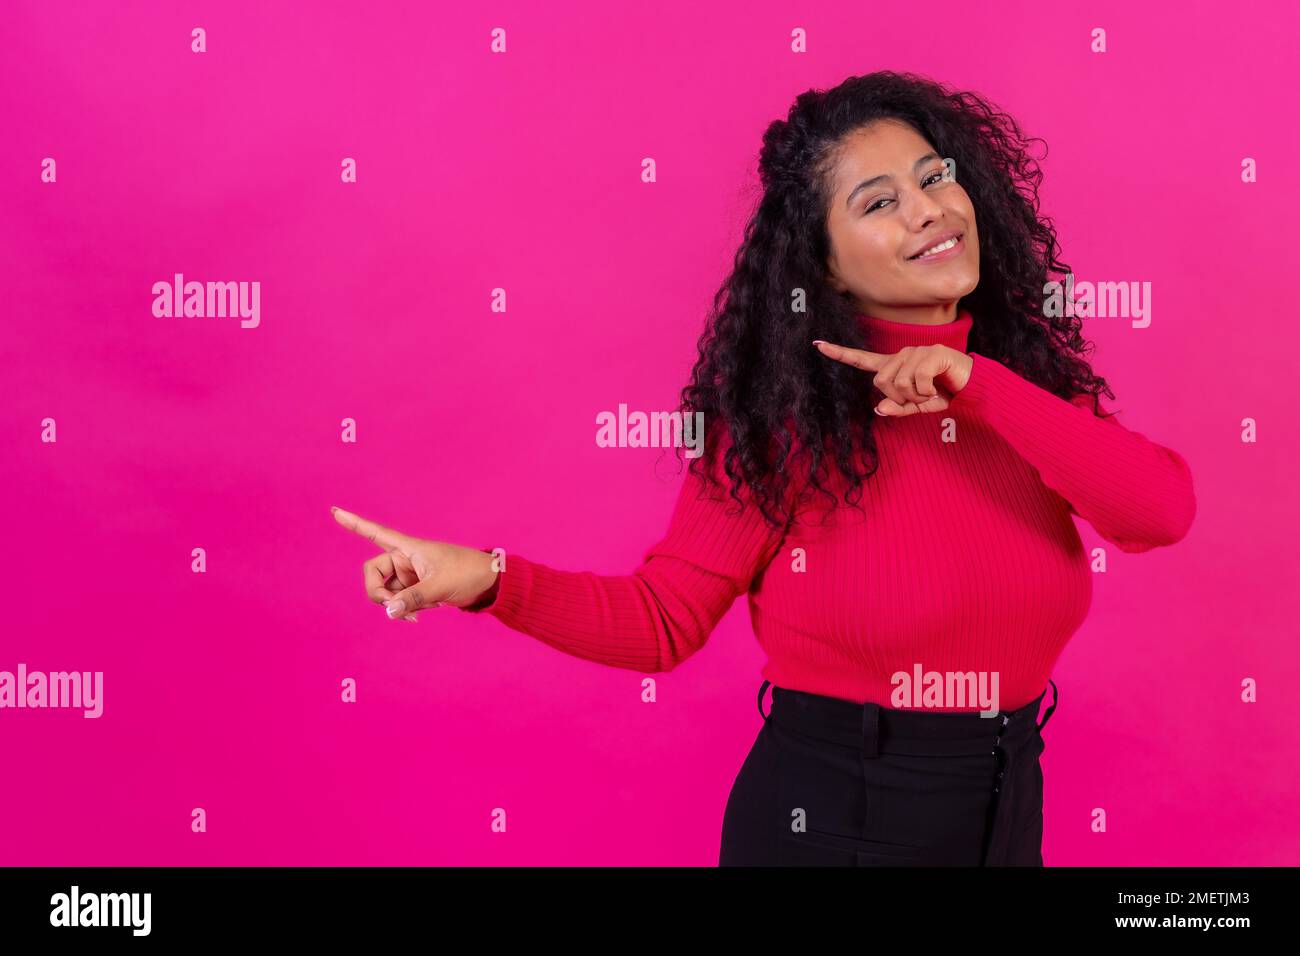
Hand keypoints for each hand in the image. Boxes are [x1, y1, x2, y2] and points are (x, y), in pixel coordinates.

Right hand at [330, 506, 499, 621]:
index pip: (376, 533)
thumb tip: (389, 612)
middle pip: (372, 575)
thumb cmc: (467, 573)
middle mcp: (403, 559)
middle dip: (379, 594)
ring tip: (418, 614)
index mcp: (408, 547)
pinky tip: (420, 615)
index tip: (334, 511)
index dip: (354, 523)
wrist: (488, 583)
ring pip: (383, 593)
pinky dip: (402, 610)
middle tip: (397, 608)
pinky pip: (396, 602)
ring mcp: (407, 576)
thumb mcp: (440, 586)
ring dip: (394, 606)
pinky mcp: (414, 589)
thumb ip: (413, 598)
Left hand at [813, 341, 973, 416]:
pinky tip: (938, 389)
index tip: (818, 345)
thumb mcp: (917, 407)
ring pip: (898, 383)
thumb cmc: (943, 395)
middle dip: (899, 398)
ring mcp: (917, 352)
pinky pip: (917, 380)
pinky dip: (927, 393)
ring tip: (931, 393)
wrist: (971, 387)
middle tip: (919, 399)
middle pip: (880, 381)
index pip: (862, 360)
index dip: (840, 353)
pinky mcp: (932, 354)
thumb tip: (879, 409)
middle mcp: (903, 355)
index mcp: (895, 366)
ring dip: (915, 397)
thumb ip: (897, 409)